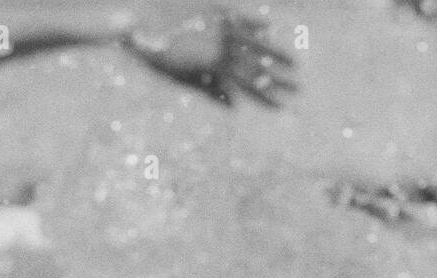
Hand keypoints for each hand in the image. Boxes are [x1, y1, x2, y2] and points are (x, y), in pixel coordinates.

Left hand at [125, 7, 294, 106]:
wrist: (137, 17)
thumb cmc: (155, 53)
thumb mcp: (182, 77)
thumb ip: (211, 90)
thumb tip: (234, 106)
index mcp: (215, 67)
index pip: (248, 87)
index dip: (267, 98)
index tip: (284, 107)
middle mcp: (223, 46)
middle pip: (258, 67)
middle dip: (280, 79)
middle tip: (299, 88)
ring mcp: (220, 27)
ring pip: (256, 43)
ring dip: (276, 54)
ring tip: (295, 62)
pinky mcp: (214, 10)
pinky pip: (240, 17)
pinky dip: (255, 21)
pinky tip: (269, 26)